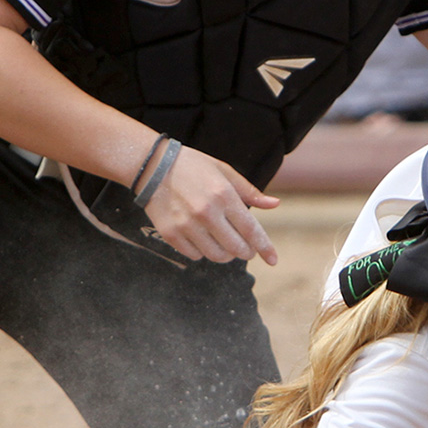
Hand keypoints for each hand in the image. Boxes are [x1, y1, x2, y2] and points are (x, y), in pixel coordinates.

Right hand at [139, 143, 279, 264]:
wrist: (153, 166)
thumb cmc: (193, 167)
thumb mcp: (224, 171)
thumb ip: (249, 191)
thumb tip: (275, 204)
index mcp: (223, 195)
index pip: (251, 229)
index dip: (264, 247)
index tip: (273, 260)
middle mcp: (206, 212)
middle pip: (236, 248)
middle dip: (246, 252)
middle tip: (246, 249)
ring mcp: (187, 225)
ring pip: (216, 255)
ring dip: (226, 254)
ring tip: (225, 245)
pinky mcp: (170, 234)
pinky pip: (195, 255)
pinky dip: (202, 252)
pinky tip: (202, 239)